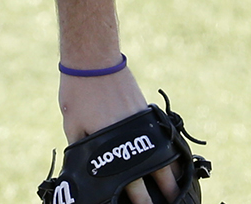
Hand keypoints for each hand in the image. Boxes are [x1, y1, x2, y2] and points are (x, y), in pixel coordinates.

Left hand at [59, 66, 179, 203]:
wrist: (94, 60)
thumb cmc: (77, 94)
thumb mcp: (73, 127)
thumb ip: (83, 151)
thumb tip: (85, 171)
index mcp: (113, 149)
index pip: (131, 186)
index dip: (138, 202)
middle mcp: (134, 140)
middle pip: (154, 177)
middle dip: (161, 195)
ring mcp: (144, 127)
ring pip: (166, 160)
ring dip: (171, 177)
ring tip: (176, 192)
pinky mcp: (148, 114)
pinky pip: (166, 141)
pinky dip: (171, 154)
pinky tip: (173, 163)